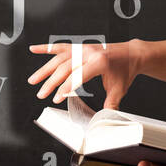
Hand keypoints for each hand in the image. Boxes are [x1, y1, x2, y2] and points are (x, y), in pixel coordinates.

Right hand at [27, 39, 143, 109]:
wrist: (131, 53)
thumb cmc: (125, 70)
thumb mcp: (118, 89)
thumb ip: (110, 104)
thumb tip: (103, 118)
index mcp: (99, 62)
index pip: (77, 76)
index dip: (65, 88)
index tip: (56, 98)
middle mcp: (89, 53)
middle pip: (64, 68)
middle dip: (51, 82)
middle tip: (41, 94)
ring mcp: (83, 48)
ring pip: (59, 58)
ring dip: (44, 69)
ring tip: (33, 80)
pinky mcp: (80, 47)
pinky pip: (60, 47)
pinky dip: (46, 48)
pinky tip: (34, 49)